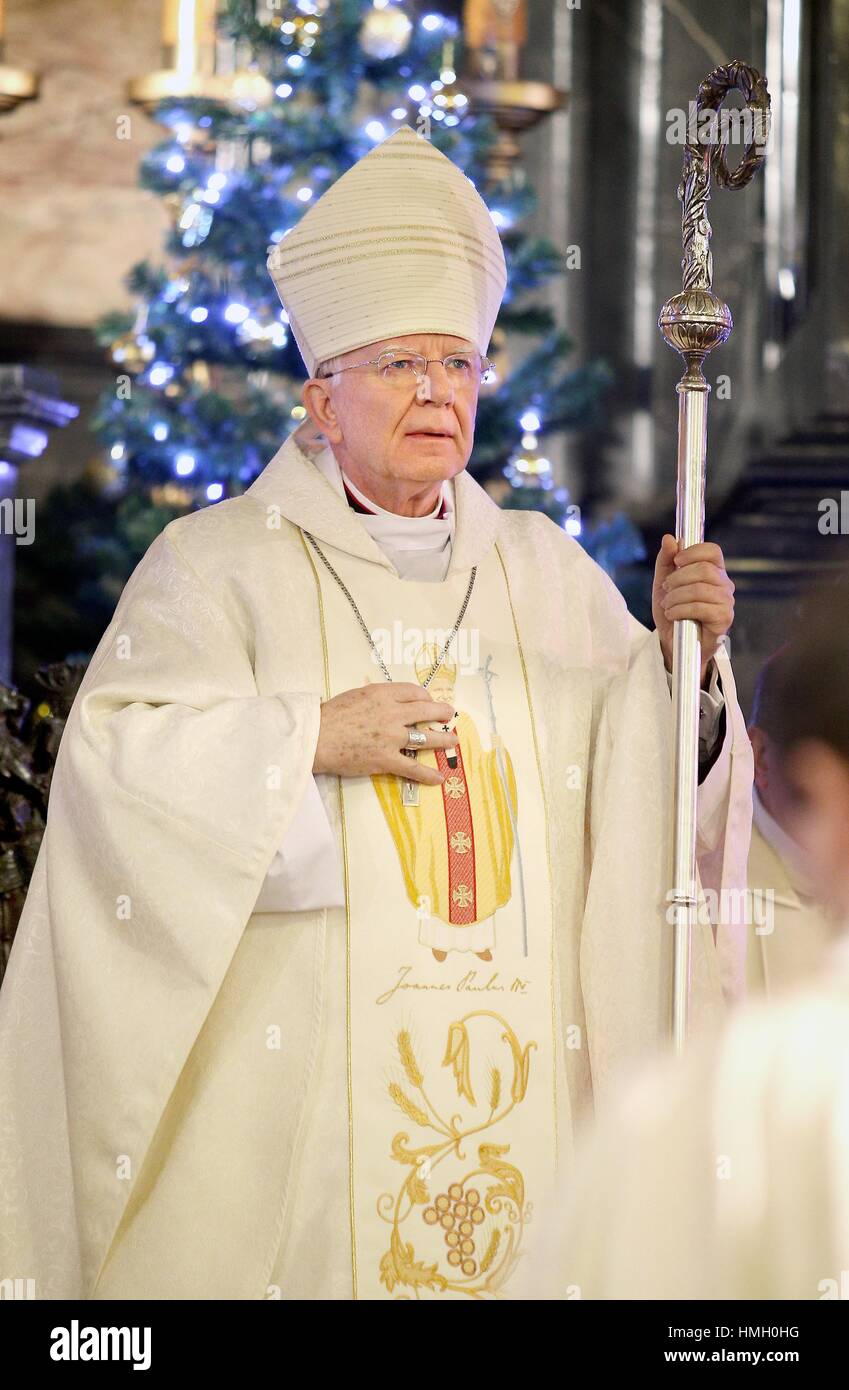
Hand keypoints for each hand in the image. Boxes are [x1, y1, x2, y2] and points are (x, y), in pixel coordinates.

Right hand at [312, 682, 457, 782]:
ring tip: (453, 741)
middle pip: (426, 711)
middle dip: (442, 712)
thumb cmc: (330, 715)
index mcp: (383, 694)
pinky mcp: (386, 759)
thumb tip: (389, 701)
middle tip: (449, 714)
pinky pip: (412, 768)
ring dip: (443, 740)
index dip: (425, 696)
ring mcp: (392, 737)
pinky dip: (427, 775)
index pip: (413, 691)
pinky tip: (439, 778)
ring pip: (426, 738)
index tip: (428, 701)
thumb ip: (375, 697)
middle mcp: (392, 713)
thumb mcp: (356, 695)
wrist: (317, 737)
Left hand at [653, 535, 734, 681]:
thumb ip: (666, 561)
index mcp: (714, 572)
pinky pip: (701, 607)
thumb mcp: (663, 583)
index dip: (693, 552)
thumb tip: (669, 538)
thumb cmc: (673, 611)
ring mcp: (726, 602)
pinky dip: (680, 609)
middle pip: (703, 569)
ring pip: (700, 589)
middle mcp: (725, 584)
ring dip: (676, 596)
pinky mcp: (724, 618)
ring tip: (666, 605)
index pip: (712, 551)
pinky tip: (673, 614)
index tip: (676, 561)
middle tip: (665, 590)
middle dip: (678, 578)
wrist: (674, 643)